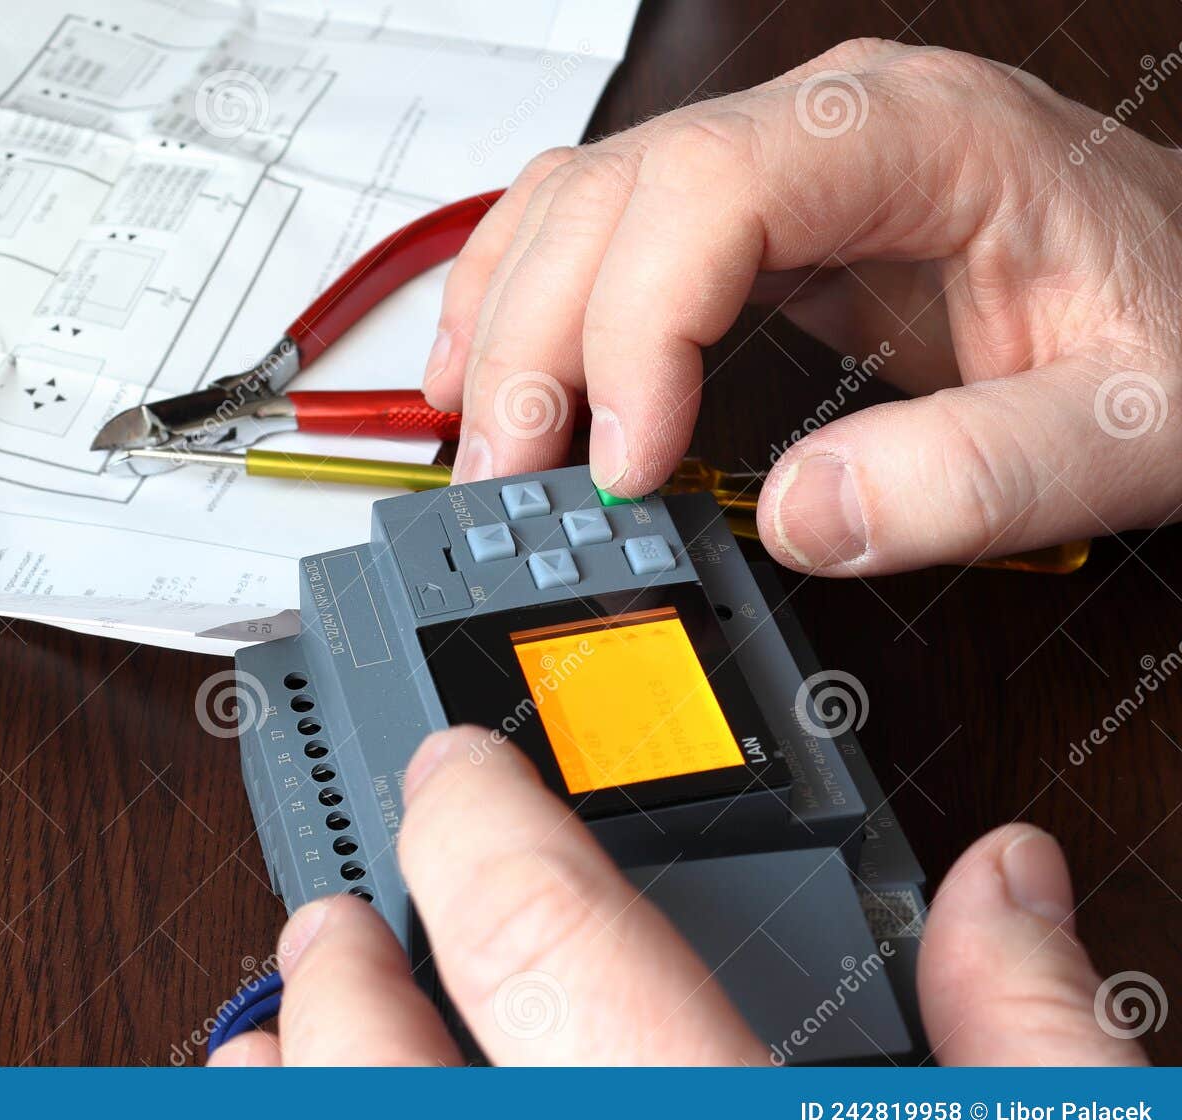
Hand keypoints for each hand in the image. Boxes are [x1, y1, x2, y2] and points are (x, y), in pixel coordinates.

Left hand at [210, 726, 1148, 1065]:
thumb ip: (1027, 1026)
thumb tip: (1011, 886)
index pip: (546, 939)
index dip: (483, 824)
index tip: (459, 769)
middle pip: (372, 1062)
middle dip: (340, 967)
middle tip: (338, 910)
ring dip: (286, 1073)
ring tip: (285, 1025)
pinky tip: (305, 1109)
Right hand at [424, 39, 1181, 574]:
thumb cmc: (1177, 329)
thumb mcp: (1132, 424)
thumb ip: (981, 475)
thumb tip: (799, 514)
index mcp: (921, 137)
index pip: (711, 189)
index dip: (635, 327)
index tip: (629, 468)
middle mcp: (832, 121)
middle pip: (614, 193)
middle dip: (538, 346)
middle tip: (515, 487)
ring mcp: (784, 158)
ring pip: (583, 198)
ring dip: (511, 321)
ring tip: (489, 445)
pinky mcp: (760, 213)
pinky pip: (603, 225)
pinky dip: (529, 297)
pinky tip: (501, 369)